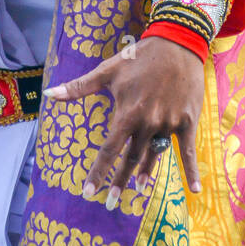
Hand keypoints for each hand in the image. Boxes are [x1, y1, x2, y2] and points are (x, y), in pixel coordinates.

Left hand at [44, 35, 204, 202]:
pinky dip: (192, 171)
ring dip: (146, 175)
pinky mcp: (187, 122)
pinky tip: (195, 190)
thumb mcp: (107, 70)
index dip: (98, 172)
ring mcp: (169, 124)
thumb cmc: (139, 57)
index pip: (109, 149)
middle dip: (120, 181)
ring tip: (139, 191)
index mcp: (127, 113)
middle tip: (110, 202)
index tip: (89, 191)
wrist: (176, 43)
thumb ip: (79, 87)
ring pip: (155, 156)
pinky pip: (187, 151)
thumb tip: (49, 94)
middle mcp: (147, 123)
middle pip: (131, 158)